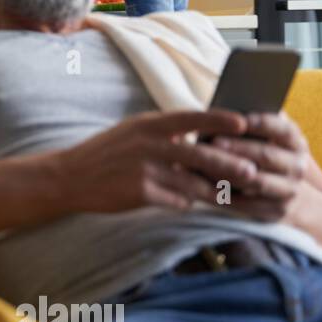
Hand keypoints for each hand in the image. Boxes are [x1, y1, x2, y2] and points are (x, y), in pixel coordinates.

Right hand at [58, 109, 255, 213]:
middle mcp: (149, 145)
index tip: (244, 123)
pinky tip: (185, 203)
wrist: (70, 177)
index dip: (220, 120)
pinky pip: (174, 201)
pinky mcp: (140, 193)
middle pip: (200, 154)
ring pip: (192, 183)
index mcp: (149, 125)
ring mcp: (145, 170)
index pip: (192, 117)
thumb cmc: (106, 154)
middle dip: (229, 164)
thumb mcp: (133, 132)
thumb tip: (200, 136)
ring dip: (214, 191)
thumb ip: (164, 133)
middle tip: (252, 172)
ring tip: (231, 195)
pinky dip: (183, 202)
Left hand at [204, 113, 310, 222]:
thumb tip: (225, 110)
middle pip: (268, 155)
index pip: (284, 130)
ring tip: (204, 164)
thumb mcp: (267, 137)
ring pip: (257, 181)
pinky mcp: (275, 210)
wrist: (286, 194)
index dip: (263, 124)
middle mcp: (298, 166)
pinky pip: (247, 203)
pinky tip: (203, 185)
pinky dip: (224, 193)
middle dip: (240, 147)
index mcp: (296, 143)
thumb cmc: (264, 154)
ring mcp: (289, 191)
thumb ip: (252, 125)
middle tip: (214, 141)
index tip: (240, 119)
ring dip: (230, 171)